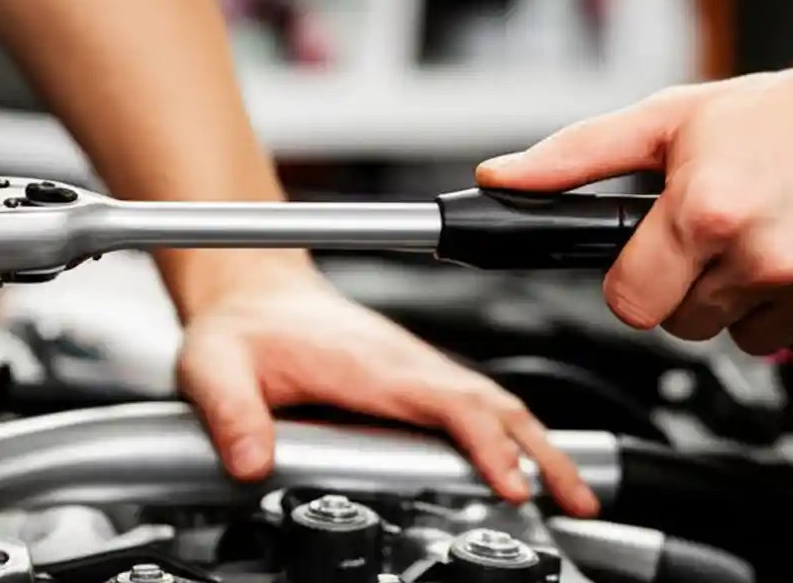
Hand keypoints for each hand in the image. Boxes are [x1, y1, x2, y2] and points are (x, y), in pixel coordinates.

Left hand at [175, 265, 599, 516]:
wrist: (249, 290)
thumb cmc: (241, 326)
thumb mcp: (215, 368)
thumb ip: (231, 415)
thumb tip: (252, 464)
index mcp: (370, 362)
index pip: (451, 401)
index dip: (487, 442)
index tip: (515, 484)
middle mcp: (404, 363)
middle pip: (494, 402)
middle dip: (543, 449)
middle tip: (577, 501)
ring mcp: (412, 371)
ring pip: (492, 404)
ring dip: (536, 444)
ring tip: (571, 493)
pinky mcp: (409, 382)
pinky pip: (472, 406)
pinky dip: (509, 435)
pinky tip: (521, 466)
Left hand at [477, 53, 792, 357]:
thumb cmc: (789, 111)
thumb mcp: (669, 119)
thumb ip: (575, 157)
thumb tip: (502, 178)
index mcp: (706, 213)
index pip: (629, 304)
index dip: (633, 279)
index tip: (651, 253)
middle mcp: (764, 259)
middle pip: (681, 324)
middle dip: (687, 285)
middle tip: (717, 232)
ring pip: (741, 339)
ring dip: (743, 300)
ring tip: (768, 236)